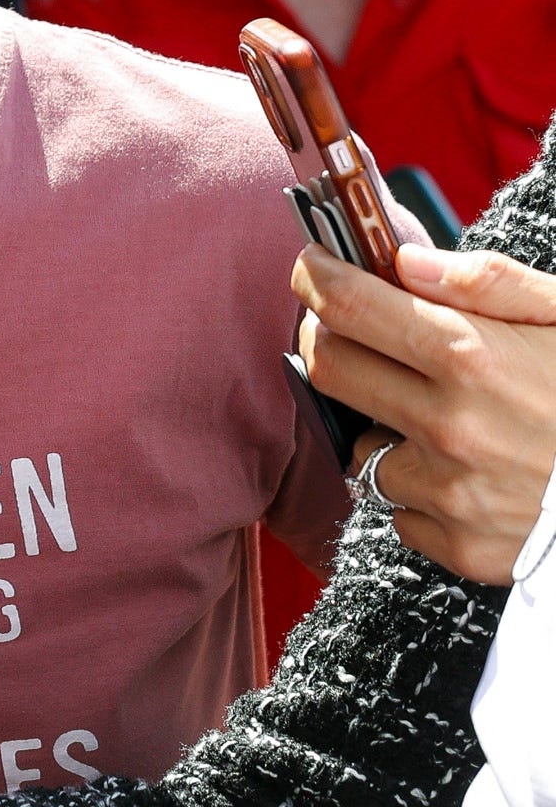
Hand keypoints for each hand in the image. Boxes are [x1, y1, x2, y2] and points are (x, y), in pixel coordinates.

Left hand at [297, 242, 555, 583]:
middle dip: (330, 339)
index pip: (349, 307)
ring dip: (388, 428)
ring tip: (454, 422)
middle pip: (330, 368)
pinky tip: (476, 477)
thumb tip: (410, 261)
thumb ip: (493, 283)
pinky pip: (401, 508)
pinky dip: (423, 491)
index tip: (313, 267)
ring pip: (364, 447)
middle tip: (356, 330)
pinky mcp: (459, 545)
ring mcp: (450, 492)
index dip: (317, 278)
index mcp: (475, 358)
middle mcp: (450, 426)